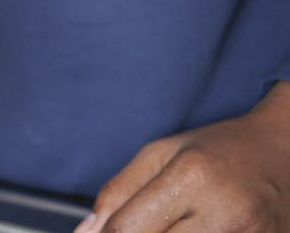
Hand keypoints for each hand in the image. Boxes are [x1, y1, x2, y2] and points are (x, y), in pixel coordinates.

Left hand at [75, 81, 289, 232]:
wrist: (284, 152)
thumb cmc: (215, 151)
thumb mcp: (159, 154)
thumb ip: (117, 193)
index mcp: (191, 177)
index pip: (126, 230)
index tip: (105, 232)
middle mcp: (224, 213)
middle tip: (140, 224)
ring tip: (169, 224)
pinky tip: (186, 230)